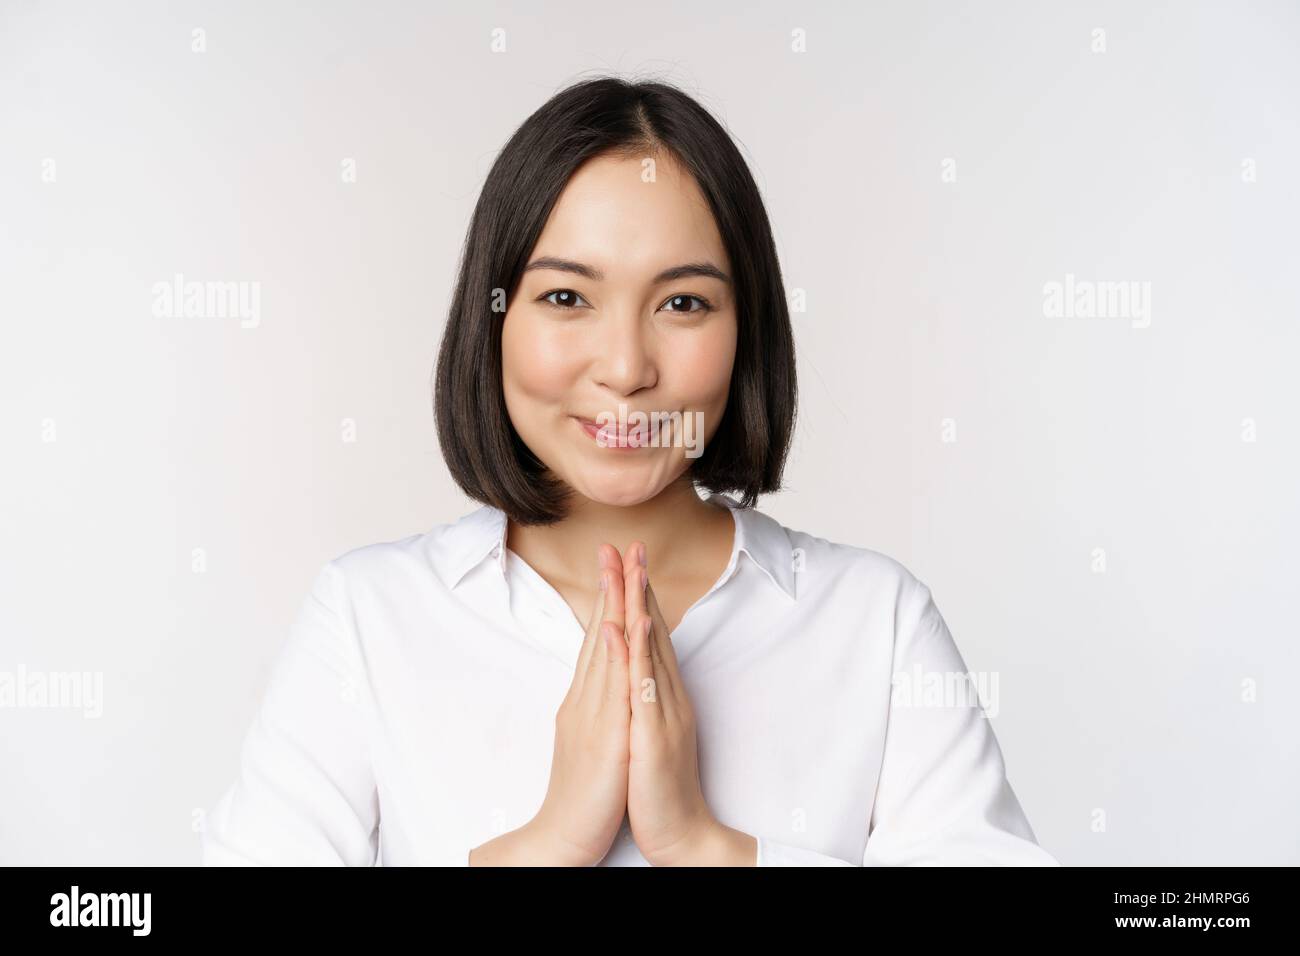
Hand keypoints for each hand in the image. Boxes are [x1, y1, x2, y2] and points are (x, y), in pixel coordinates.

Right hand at [472, 546, 630, 865]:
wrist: (564, 836)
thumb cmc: (583, 792)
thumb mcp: (590, 738)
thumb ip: (595, 705)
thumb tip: (602, 679)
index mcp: (587, 700)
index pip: (598, 639)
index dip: (609, 600)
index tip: (616, 563)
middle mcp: (587, 699)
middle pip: (599, 634)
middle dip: (610, 588)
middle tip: (616, 544)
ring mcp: (594, 715)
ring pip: (606, 650)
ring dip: (615, 606)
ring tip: (622, 567)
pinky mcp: (606, 737)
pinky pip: (613, 688)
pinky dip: (615, 653)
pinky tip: (618, 626)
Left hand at [622, 541, 756, 865]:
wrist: (680, 833)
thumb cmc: (658, 786)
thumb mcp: (649, 731)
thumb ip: (645, 698)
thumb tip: (637, 672)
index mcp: (662, 694)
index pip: (649, 636)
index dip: (638, 595)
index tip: (627, 560)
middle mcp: (667, 696)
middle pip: (653, 631)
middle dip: (640, 586)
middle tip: (631, 544)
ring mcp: (662, 713)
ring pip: (651, 650)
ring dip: (639, 606)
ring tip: (630, 569)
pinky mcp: (653, 735)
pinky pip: (642, 689)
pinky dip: (634, 655)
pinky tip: (626, 628)